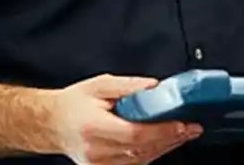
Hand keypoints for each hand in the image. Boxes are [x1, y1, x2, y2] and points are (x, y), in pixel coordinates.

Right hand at [50, 73, 201, 164]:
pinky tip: (162, 143)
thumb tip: (155, 87)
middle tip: (191, 128)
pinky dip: (150, 154)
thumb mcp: (100, 85)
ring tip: (182, 134)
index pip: (136, 134)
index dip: (163, 131)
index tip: (182, 124)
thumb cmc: (74, 103)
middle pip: (142, 149)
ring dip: (164, 147)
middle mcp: (96, 150)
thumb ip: (129, 86)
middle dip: (171, 139)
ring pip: (141, 160)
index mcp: (94, 126)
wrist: (52, 123)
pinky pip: (133, 164)